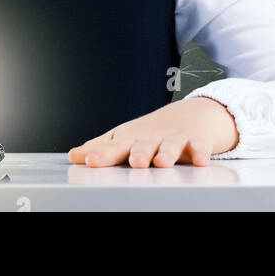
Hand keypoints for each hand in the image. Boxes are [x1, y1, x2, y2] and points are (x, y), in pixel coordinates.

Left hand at [68, 96, 238, 167]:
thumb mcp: (125, 137)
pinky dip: (201, 152)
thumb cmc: (152, 131)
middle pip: (144, 144)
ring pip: (171, 145)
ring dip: (167, 153)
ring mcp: (174, 138)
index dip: (102, 154)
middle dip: (139, 152)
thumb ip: (101, 148)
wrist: (192, 113)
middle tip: (134, 162)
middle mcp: (152, 137)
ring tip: (162, 162)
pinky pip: (199, 147)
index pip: (114, 147)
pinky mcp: (196, 141)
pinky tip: (201, 161)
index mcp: (131, 138)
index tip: (90, 161)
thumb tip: (73, 156)